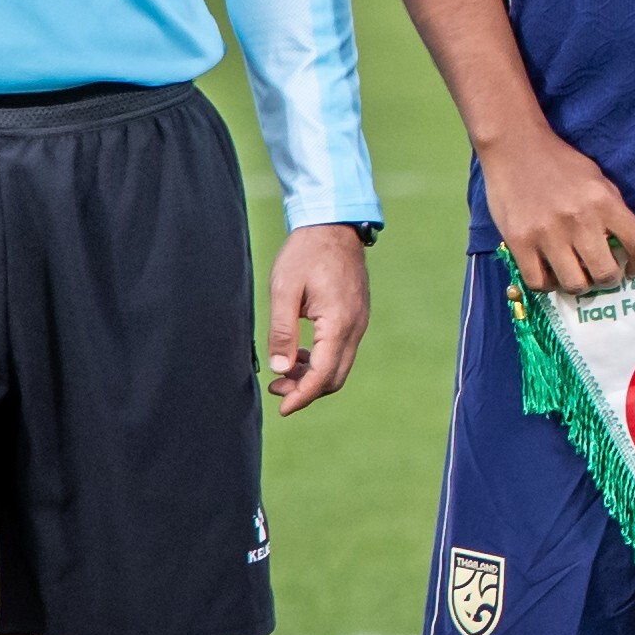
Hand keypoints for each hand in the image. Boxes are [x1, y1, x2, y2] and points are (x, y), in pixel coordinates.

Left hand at [263, 224, 370, 413]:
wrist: (334, 225)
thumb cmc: (305, 254)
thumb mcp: (284, 291)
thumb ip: (282, 332)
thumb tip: (281, 369)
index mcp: (339, 323)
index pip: (324, 374)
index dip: (302, 395)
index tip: (282, 409)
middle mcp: (355, 326)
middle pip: (336, 377)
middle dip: (307, 390)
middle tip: (275, 391)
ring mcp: (359, 322)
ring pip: (340, 365)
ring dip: (313, 376)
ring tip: (282, 374)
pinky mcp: (356, 316)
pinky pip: (343, 350)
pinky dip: (322, 361)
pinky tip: (300, 354)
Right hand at [483, 128, 634, 294]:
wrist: (515, 147)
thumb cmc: (561, 164)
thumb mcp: (600, 182)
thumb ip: (621, 212)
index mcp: (604, 203)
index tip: (633, 269)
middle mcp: (579, 220)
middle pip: (606, 274)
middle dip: (608, 279)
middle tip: (600, 272)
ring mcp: (547, 234)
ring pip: (574, 285)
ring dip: (579, 285)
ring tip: (575, 274)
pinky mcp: (518, 242)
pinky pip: (539, 283)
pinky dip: (548, 284)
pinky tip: (550, 272)